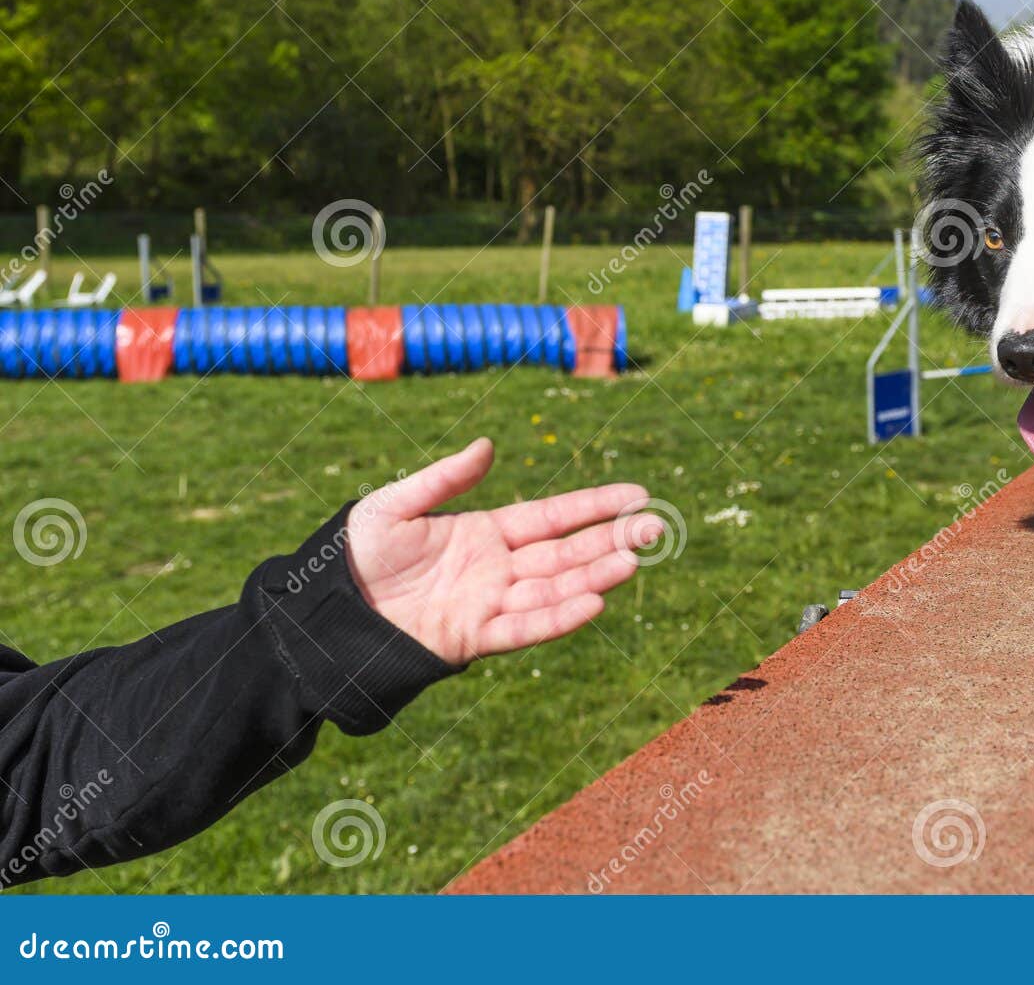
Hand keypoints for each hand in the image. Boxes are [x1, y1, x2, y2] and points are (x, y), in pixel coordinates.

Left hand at [346, 438, 662, 664]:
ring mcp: (489, 604)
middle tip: (657, 527)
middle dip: (612, 540)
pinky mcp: (471, 639)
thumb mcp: (395, 505)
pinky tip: (595, 602)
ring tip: (635, 559)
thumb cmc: (354, 555)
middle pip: (567, 553)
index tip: (637, 495)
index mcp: (486, 533)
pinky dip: (559, 617)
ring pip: (555, 589)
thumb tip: (490, 446)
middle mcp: (497, 569)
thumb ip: (445, 478)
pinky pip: (523, 627)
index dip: (595, 506)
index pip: (554, 518)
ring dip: (596, 576)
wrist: (325, 610)